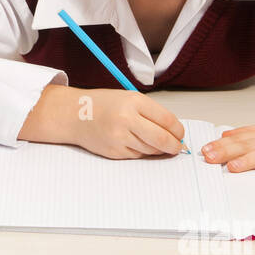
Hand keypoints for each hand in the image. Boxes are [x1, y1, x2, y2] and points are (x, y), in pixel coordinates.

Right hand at [71, 88, 186, 160]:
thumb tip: (173, 132)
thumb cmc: (103, 105)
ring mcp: (119, 138)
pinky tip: (134, 142)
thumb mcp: (128, 98)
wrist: (74, 115)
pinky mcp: (114, 152)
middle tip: (177, 146)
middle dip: (174, 145)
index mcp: (133, 102)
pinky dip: (141, 152)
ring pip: (151, 150)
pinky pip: (137, 155)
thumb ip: (151, 113)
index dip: (178, 130)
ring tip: (154, 141)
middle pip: (162, 139)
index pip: (167, 120)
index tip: (180, 134)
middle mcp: (126, 119)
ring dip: (158, 149)